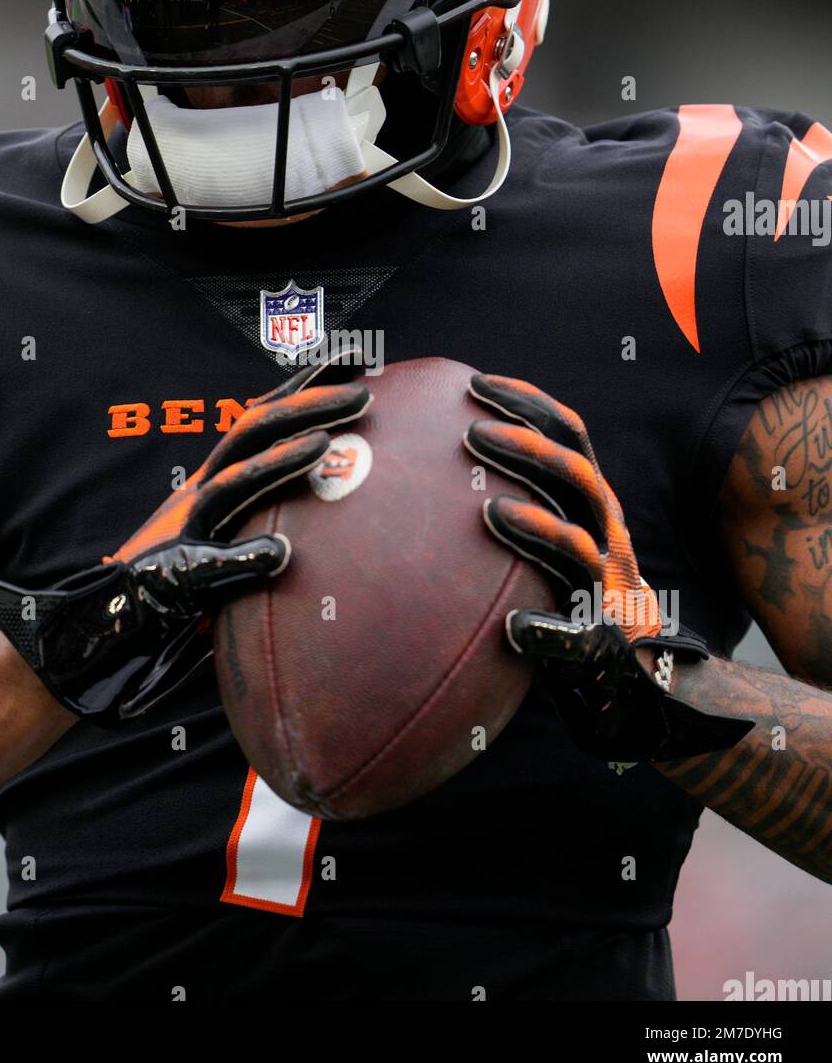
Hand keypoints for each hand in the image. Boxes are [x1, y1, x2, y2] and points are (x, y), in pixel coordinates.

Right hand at [0, 361, 370, 722]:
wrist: (112, 618)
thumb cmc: (182, 576)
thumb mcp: (230, 527)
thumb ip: (269, 503)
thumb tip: (328, 486)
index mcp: (218, 476)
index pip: (264, 418)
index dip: (305, 386)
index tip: (354, 359)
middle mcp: (202, 491)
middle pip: (253, 432)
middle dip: (306, 407)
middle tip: (363, 393)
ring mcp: (186, 529)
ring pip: (234, 485)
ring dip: (278, 463)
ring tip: (325, 443)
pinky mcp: (175, 576)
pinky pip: (210, 565)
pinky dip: (245, 557)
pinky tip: (282, 553)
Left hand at [464, 373, 752, 763]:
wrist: (630, 679)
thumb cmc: (569, 597)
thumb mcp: (551, 537)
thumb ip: (514, 498)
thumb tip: (432, 459)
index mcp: (591, 504)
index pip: (567, 436)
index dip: (528, 404)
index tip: (476, 383)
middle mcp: (605, 536)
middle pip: (574, 477)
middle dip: (526, 449)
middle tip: (472, 432)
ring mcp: (605, 588)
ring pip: (578, 547)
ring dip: (537, 526)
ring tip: (489, 511)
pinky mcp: (598, 644)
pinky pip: (576, 636)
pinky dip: (546, 630)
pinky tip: (513, 629)